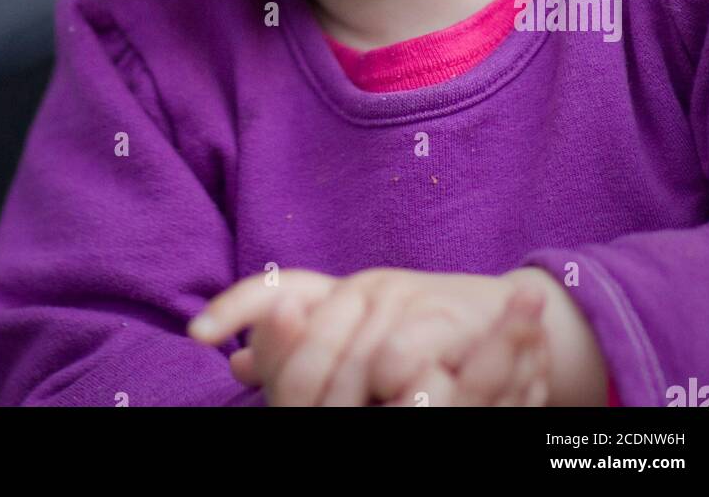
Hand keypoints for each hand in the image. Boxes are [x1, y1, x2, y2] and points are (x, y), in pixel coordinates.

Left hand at [188, 267, 545, 405]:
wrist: (509, 318)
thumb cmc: (426, 341)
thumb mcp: (359, 345)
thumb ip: (304, 353)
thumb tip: (242, 365)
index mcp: (337, 293)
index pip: (275, 290)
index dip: (235, 307)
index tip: (199, 335)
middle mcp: (362, 287)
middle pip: (305, 340)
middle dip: (296, 391)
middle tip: (300, 419)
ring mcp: (400, 298)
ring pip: (347, 355)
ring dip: (337, 397)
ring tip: (339, 416)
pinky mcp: (441, 317)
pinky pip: (397, 356)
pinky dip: (388, 382)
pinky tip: (386, 397)